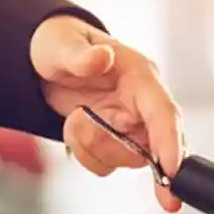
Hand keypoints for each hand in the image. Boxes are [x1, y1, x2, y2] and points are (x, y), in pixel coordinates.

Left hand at [31, 15, 183, 211]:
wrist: (43, 63)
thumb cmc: (61, 45)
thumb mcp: (63, 43)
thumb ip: (82, 55)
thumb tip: (102, 57)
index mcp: (139, 75)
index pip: (164, 112)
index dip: (170, 142)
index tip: (171, 170)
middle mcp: (143, 103)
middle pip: (151, 146)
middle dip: (115, 148)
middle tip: (80, 124)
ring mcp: (132, 125)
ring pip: (127, 159)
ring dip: (93, 147)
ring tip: (73, 116)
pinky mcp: (118, 140)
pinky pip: (107, 165)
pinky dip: (85, 154)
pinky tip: (75, 130)